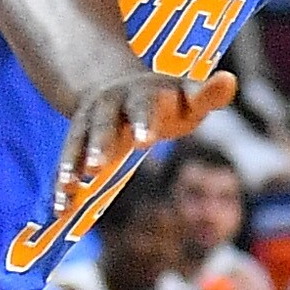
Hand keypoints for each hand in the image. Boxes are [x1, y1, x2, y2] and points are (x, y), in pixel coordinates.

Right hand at [55, 70, 235, 210]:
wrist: (118, 87)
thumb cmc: (166, 100)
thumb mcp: (187, 95)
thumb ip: (207, 95)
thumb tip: (229, 80)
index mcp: (141, 94)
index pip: (145, 107)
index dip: (144, 123)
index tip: (146, 142)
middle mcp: (110, 105)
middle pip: (104, 123)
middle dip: (101, 143)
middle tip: (97, 165)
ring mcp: (89, 122)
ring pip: (78, 140)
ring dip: (73, 162)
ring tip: (72, 186)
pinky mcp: (76, 141)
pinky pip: (66, 160)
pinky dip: (62, 182)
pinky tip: (60, 208)